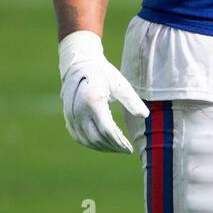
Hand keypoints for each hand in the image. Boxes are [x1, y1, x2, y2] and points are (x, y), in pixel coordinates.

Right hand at [59, 30, 148, 151]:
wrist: (80, 63)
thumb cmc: (103, 73)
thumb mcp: (120, 84)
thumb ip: (132, 100)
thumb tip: (145, 115)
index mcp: (93, 101)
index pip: (107, 131)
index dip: (119, 143)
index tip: (129, 148)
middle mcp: (79, 110)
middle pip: (97, 138)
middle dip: (112, 147)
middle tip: (125, 149)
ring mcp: (71, 114)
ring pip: (86, 140)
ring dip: (102, 148)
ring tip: (115, 148)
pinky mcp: (68, 117)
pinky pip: (78, 137)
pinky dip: (90, 144)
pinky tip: (102, 144)